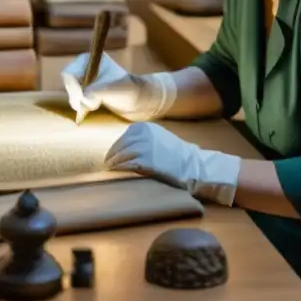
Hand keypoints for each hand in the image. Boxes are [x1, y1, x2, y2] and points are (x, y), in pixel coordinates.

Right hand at [61, 52, 175, 121]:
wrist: (140, 101)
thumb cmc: (130, 91)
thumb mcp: (115, 90)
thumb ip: (98, 92)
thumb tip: (84, 97)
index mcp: (89, 60)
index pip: (69, 74)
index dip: (73, 88)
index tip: (83, 99)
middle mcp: (84, 69)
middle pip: (68, 85)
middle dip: (78, 97)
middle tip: (93, 104)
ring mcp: (84, 81)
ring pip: (72, 95)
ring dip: (81, 104)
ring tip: (97, 105)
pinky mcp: (86, 94)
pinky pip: (76, 102)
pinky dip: (82, 108)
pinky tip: (94, 109)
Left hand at [104, 122, 240, 205]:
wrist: (193, 165)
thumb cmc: (177, 155)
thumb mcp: (159, 139)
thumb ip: (143, 139)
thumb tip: (124, 149)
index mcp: (146, 127)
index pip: (124, 137)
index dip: (116, 148)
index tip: (112, 155)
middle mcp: (144, 134)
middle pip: (120, 146)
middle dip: (112, 156)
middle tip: (107, 165)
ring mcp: (145, 147)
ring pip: (121, 155)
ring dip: (114, 163)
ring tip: (110, 170)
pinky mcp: (146, 161)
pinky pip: (127, 165)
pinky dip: (120, 169)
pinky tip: (117, 173)